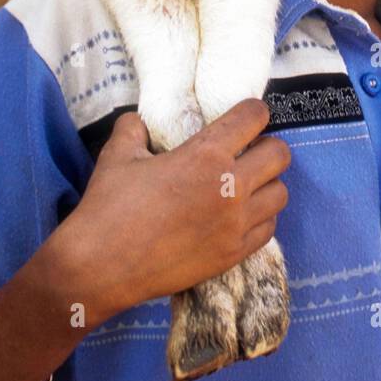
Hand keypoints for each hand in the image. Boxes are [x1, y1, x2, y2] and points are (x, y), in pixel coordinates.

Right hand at [56, 100, 290, 320]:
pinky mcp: (233, 254)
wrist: (99, 268)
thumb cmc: (108, 206)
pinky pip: (269, 229)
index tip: (246, 117)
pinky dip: (261, 218)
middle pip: (280, 154)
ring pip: (280, 193)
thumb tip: (139, 121)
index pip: (254, 117)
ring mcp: (236, 224)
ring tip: (247, 185)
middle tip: (248, 152)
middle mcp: (231, 186)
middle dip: (267, 147)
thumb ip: (134, 128)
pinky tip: (241, 216)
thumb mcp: (118, 154)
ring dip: (267, 184)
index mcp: (206, 154)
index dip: (253, 111)